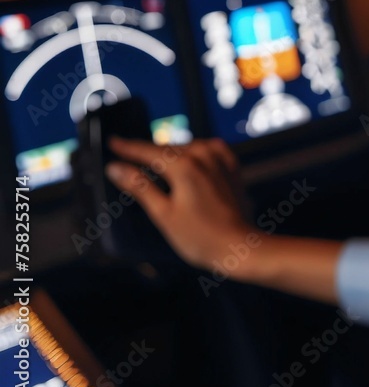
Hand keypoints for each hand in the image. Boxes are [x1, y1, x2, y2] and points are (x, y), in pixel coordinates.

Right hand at [105, 135, 254, 270]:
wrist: (239, 245)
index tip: (112, 141)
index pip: (148, 151)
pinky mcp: (230, 165)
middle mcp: (203, 154)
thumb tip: (115, 168)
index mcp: (184, 165)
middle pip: (167, 148)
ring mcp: (219, 158)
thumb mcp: (163, 214)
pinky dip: (192, 152)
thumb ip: (139, 187)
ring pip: (186, 147)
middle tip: (127, 153)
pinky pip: (206, 150)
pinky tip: (186, 159)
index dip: (128, 147)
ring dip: (169, 152)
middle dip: (147, 151)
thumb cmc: (199, 236)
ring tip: (153, 159)